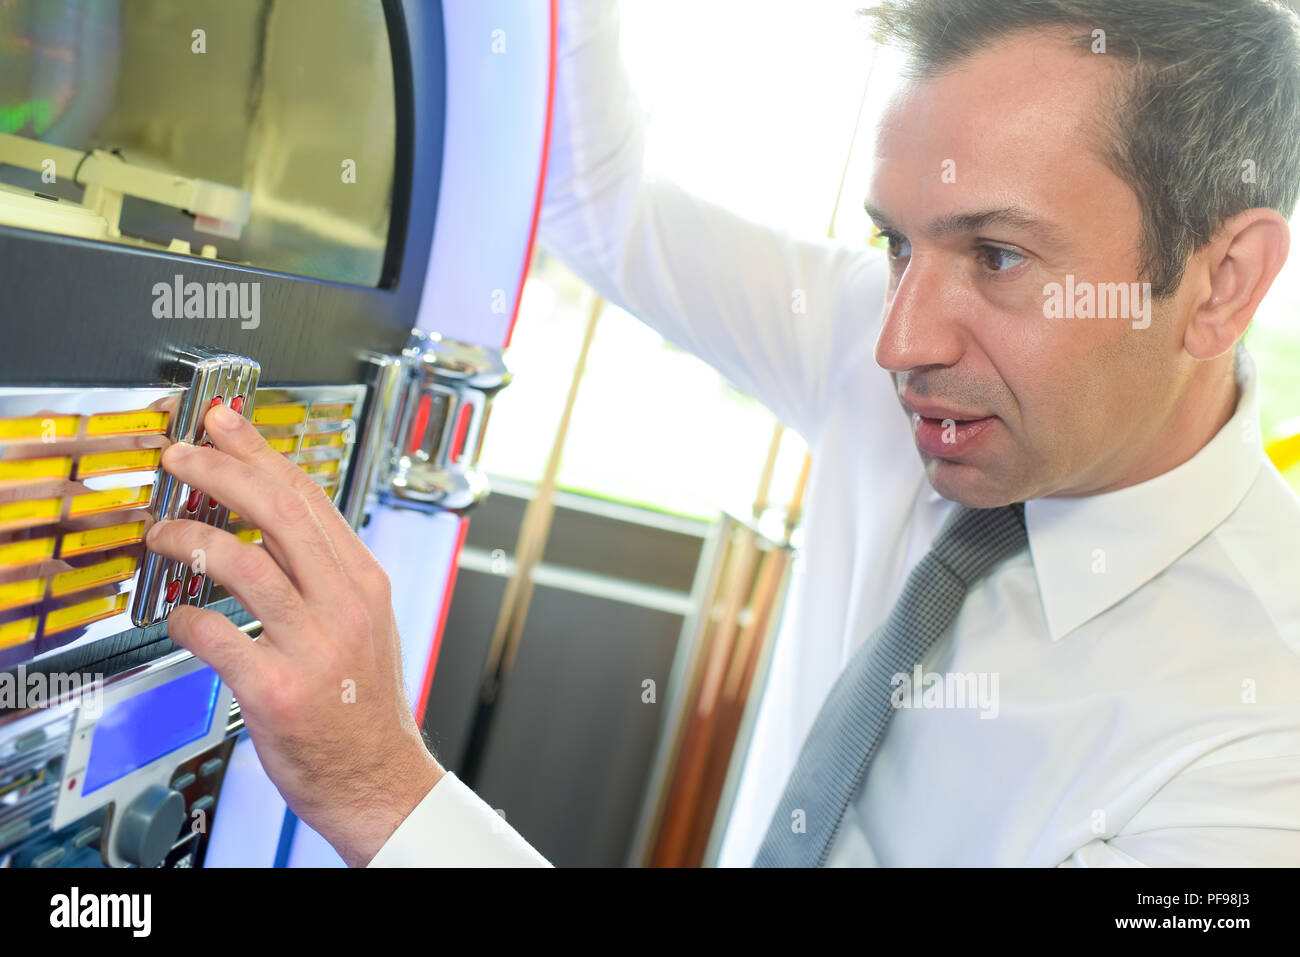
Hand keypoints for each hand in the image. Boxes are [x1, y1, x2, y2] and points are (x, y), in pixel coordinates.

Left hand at [145, 402, 445, 865]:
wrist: (380, 778)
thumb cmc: (364, 703)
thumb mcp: (364, 623)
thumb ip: (323, 574)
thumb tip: (270, 523)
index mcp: (365, 581)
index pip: (310, 497)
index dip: (261, 454)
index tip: (227, 425)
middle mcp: (345, 605)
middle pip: (278, 513)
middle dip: (222, 473)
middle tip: (181, 457)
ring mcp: (314, 646)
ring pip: (246, 564)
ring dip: (191, 538)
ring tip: (161, 532)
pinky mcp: (279, 690)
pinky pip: (218, 636)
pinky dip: (187, 619)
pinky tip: (178, 617)